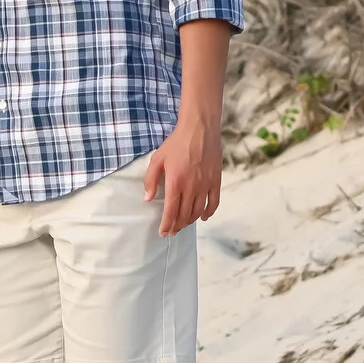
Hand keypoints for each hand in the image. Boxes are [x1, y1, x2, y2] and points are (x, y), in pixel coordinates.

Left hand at [143, 110, 222, 236]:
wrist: (199, 129)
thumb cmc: (176, 143)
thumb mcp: (157, 159)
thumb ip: (151, 180)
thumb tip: (148, 199)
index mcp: (176, 182)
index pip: (171, 211)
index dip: (167, 225)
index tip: (163, 233)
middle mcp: (192, 187)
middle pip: (184, 214)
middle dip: (177, 226)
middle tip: (171, 231)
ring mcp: (205, 185)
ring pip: (198, 211)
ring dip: (190, 221)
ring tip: (183, 224)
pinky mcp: (216, 181)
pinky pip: (213, 202)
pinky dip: (208, 213)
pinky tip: (203, 217)